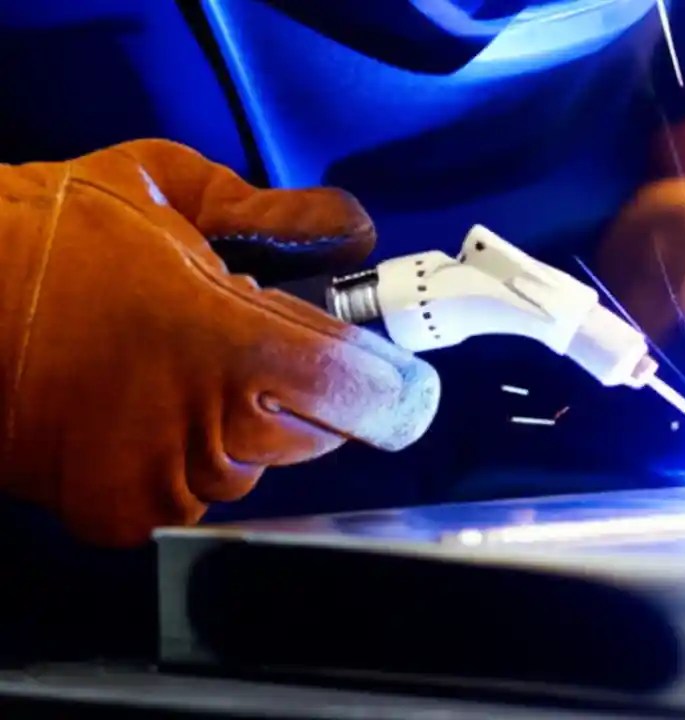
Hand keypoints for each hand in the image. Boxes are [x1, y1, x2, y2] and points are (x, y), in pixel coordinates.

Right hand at [0, 139, 438, 545]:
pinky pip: (201, 498)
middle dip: (303, 393)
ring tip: (177, 374)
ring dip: (244, 428)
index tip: (400, 380)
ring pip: (262, 468)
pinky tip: (145, 415)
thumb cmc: (40, 241)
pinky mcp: (126, 516)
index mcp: (225, 343)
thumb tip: (350, 233)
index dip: (392, 385)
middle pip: (321, 432)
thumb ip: (278, 214)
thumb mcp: (165, 186)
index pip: (363, 391)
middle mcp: (202, 426)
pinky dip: (189, 462)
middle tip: (244, 347)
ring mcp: (163, 481)